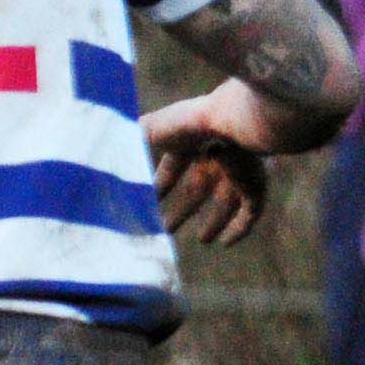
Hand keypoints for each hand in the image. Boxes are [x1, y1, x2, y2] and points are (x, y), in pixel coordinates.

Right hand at [143, 95, 271, 244]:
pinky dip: (239, 228)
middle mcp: (215, 155)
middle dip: (183, 208)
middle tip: (165, 229)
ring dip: (214, 220)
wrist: (234, 120)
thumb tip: (106, 151)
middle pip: (199, 186)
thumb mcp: (153, 131)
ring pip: (226, 199)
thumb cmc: (190, 124)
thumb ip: (132, 141)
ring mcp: (239, 168)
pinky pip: (251, 210)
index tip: (148, 202)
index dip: (162, 184)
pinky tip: (225, 243)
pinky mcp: (258, 181)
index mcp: (191, 140)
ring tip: (203, 240)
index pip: (174, 166)